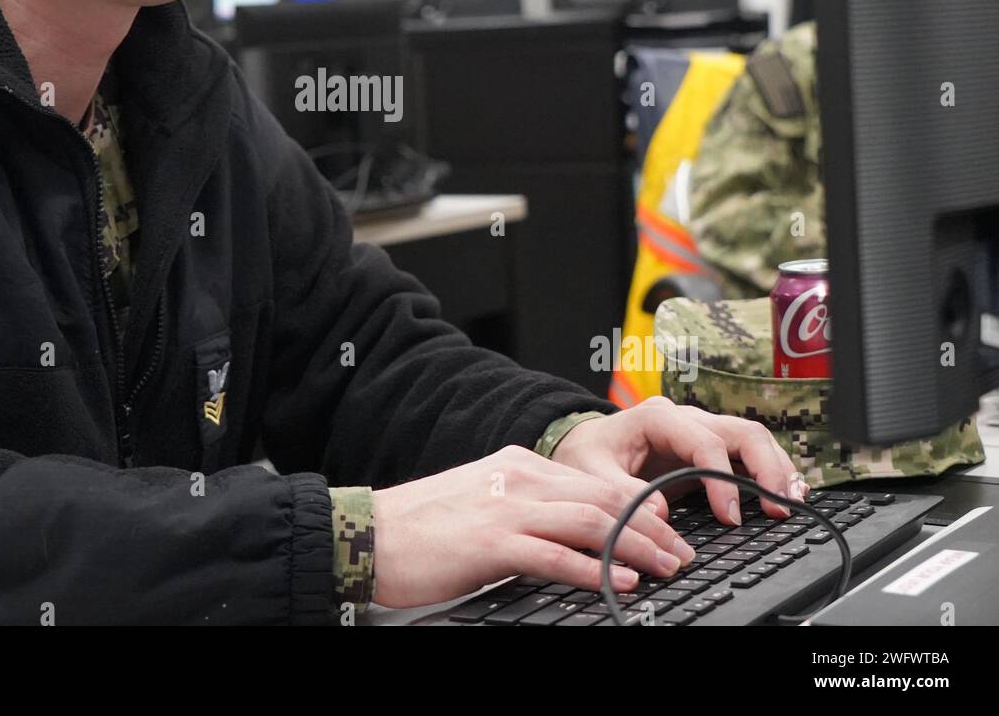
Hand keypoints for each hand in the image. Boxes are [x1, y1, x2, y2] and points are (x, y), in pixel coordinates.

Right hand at [371, 445, 697, 608]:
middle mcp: (517, 478)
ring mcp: (506, 508)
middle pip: (603, 500)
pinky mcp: (491, 542)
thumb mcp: (480, 502)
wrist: (367, 532)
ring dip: (637, 548)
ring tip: (667, 569)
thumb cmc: (419, 526)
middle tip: (682, 555)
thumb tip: (566, 536)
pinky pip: (555, 555)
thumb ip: (523, 508)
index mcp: (516, 464)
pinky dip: (594, 570)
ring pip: (590, 523)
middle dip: (651, 529)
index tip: (665, 532)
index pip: (593, 483)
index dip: (637, 508)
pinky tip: (619, 584)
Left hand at [550, 395, 808, 526]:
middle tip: (778, 507)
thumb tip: (659, 513)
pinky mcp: (708, 450)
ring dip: (776, 468)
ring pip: (752, 438)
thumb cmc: (586, 454)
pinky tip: (785, 494)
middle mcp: (685, 419)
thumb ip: (620, 490)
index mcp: (658, 417)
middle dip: (766, 467)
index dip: (722, 480)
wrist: (582, 445)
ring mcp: (700, 432)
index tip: (728, 517)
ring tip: (790, 502)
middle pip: (741, 431)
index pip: (705, 443)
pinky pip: (747, 454)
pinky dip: (769, 472)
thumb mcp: (590, 471)